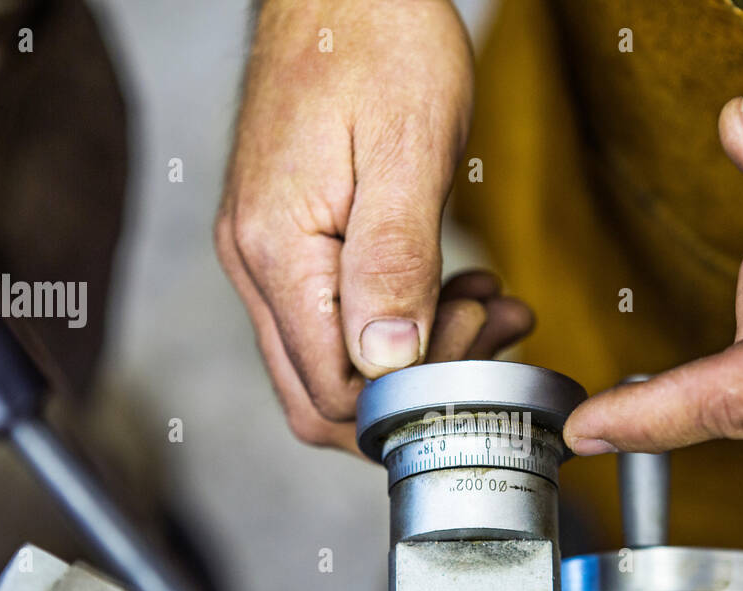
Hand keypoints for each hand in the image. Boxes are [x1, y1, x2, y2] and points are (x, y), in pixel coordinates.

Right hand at [215, 0, 532, 450]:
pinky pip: (338, 319)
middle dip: (416, 388)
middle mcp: (255, 264)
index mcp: (277, 249)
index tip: (475, 341)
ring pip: (332, 364)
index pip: (330, 392)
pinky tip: (458, 290)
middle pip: (319, 398)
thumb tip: (386, 361)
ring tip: (487, 302)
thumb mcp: (408, 149)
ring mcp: (266, 256)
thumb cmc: (379, 41)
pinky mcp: (289, 243)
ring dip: (418, 356)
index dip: (410, 397)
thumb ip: (394, 262)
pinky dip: (402, 324)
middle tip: (486, 327)